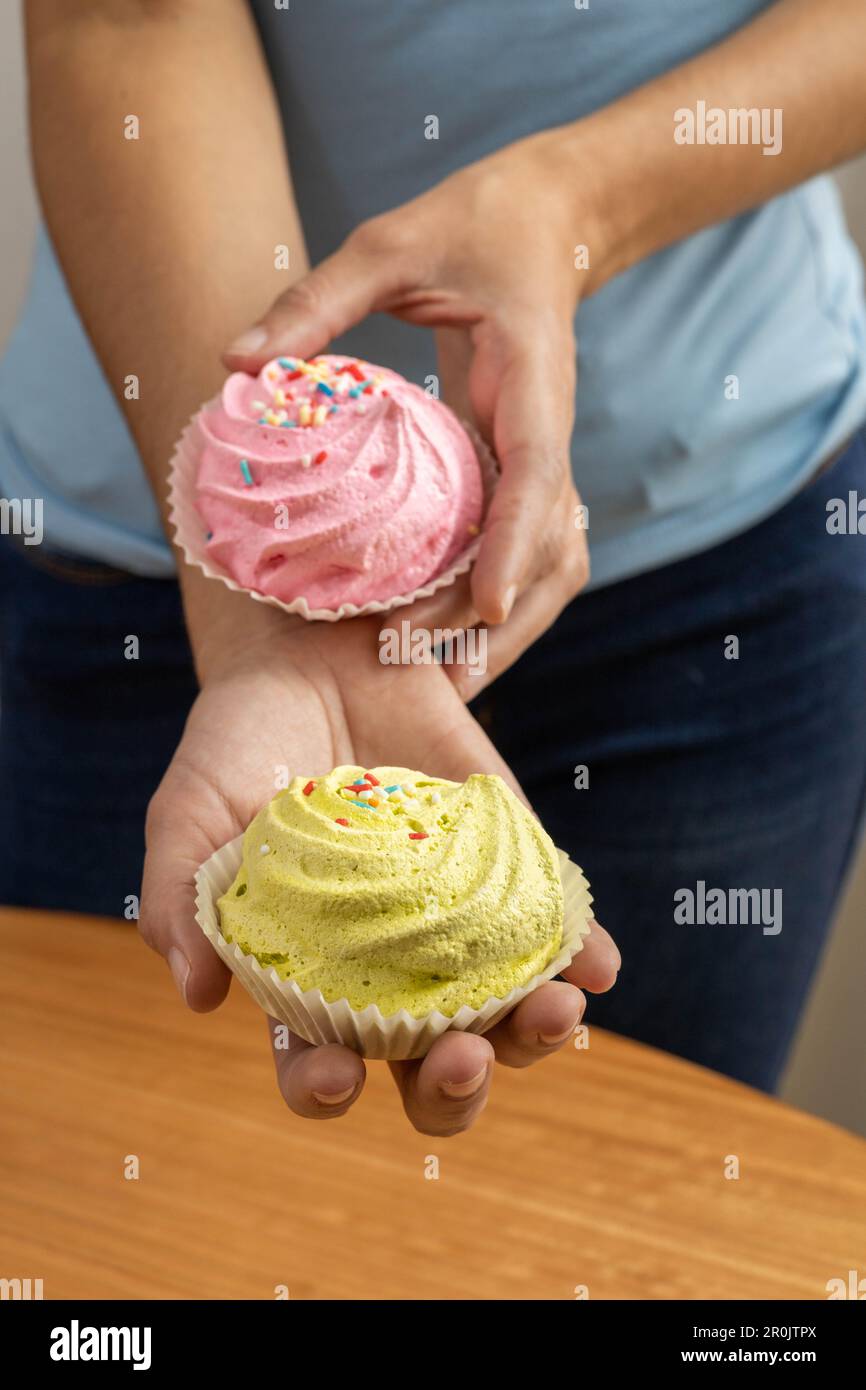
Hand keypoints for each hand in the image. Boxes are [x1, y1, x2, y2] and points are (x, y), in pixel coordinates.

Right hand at [139, 617, 619, 1135]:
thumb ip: (180, 900)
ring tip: (553, 1013)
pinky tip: (594, 964)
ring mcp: (456, 923)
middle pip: (430, 1068)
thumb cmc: (240, 744)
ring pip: (507, 1017)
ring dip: (536, 1037)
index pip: (319, 1064)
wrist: (318, 651)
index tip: (339, 1074)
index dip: (326, 1087)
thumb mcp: (188, 812)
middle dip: (452, 1089)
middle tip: (459, 1057)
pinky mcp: (510, 869)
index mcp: (307, 977)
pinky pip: (554, 929)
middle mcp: (390, 969)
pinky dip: (582, 954)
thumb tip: (198, 997)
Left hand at [224, 130, 602, 691]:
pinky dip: (495, 596)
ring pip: (552, 562)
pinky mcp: (526, 470)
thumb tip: (232, 361)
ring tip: (442, 679)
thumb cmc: (472, 226)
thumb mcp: (388, 245)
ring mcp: (544, 458)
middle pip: (556, 548)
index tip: (489, 606)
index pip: (539, 477)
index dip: (515, 547)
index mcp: (534, 383)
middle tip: (432, 670)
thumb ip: (315, 301)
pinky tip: (446, 632)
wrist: (543, 221)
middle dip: (506, 616)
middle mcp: (550, 433)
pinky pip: (525, 548)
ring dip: (508, 624)